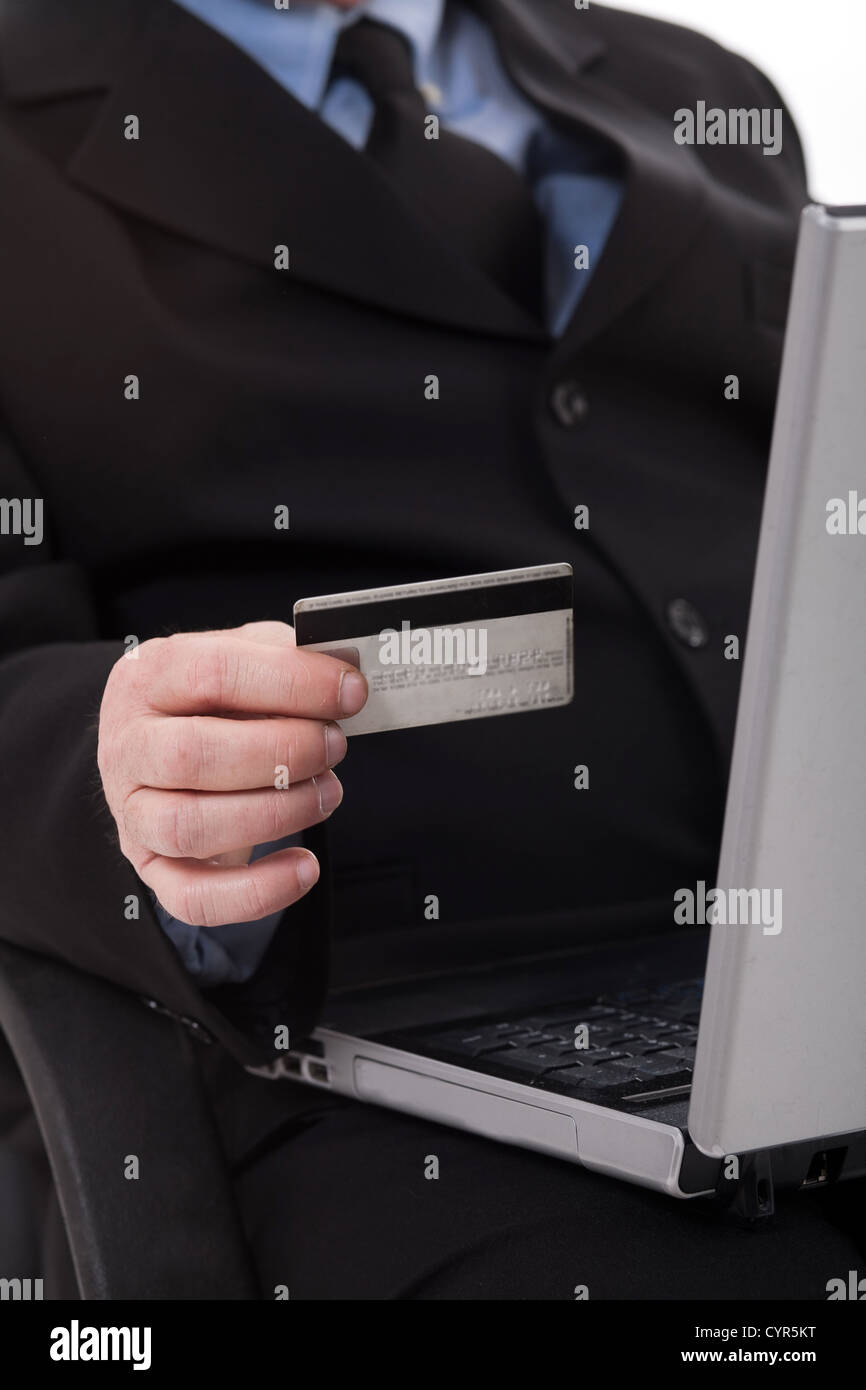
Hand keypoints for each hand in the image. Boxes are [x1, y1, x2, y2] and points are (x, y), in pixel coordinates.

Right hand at [97, 621, 366, 926]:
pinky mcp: (153, 868)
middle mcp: (127, 746)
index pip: (213, 674)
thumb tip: (343, 677)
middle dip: (282, 753)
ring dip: (276, 813)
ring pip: (190, 827)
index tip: (350, 693)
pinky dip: (256, 892)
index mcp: (148, 677)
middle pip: (191, 756)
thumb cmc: (216, 700)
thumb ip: (287, 658)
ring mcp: (133, 813)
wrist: (168, 746)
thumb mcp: (245, 657)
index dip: (291, 684)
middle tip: (334, 746)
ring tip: (327, 793)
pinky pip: (194, 898)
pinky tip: (304, 867)